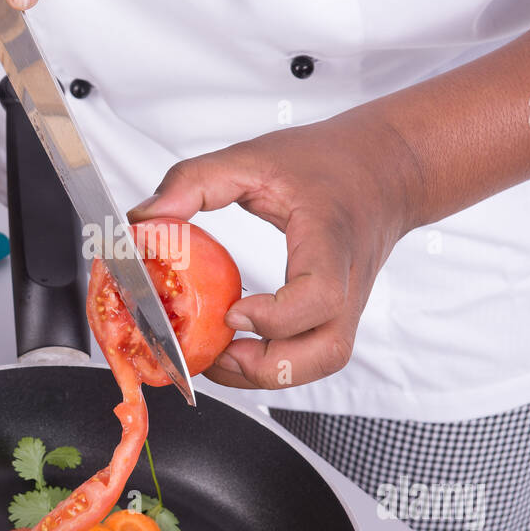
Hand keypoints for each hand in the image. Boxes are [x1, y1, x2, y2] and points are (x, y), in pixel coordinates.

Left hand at [129, 112, 422, 390]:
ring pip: (324, 362)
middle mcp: (348, 280)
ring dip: (271, 372)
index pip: (319, 297)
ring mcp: (350, 302)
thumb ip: (194, 181)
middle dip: (267, 367)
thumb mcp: (253, 158)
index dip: (275, 318)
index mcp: (330, 241)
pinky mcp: (341, 313)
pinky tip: (240, 347)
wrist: (385, 169)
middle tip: (218, 351)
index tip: (233, 312)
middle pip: (328, 351)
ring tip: (224, 357)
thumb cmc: (327, 162)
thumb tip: (144, 218)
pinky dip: (278, 362)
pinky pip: (316, 354)